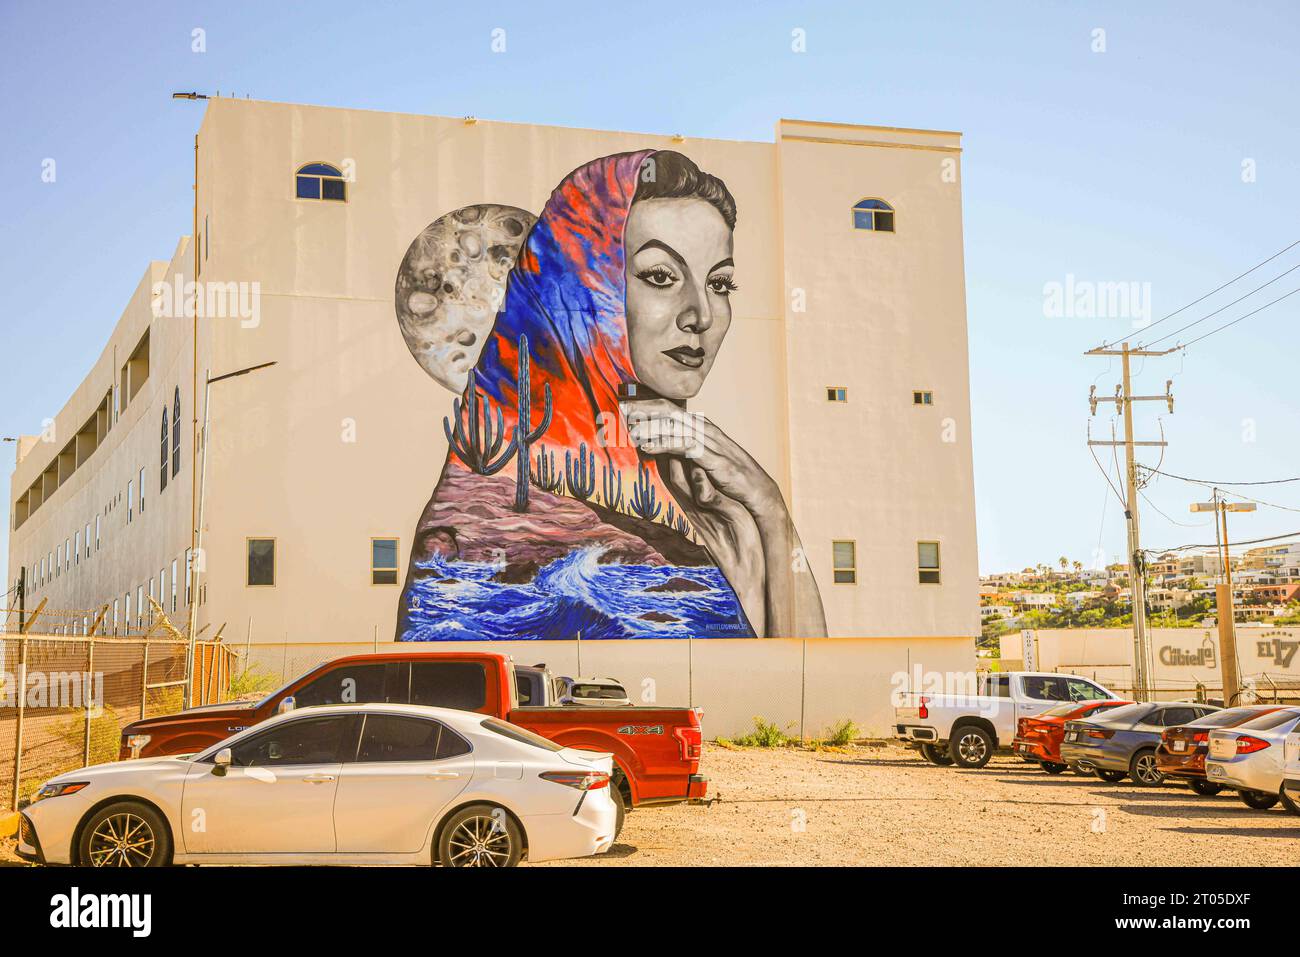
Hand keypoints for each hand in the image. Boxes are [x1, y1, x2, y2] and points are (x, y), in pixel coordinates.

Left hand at [620, 400, 783, 520]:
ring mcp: (712, 444)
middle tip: (621, 407)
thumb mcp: (705, 461)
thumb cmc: (731, 479)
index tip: (626, 406)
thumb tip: (661, 442)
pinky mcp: (716, 459)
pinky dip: (664, 444)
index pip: (672, 410)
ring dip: (651, 425)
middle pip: (671, 411)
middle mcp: (706, 431)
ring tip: (629, 428)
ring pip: (677, 426)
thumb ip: (685, 449)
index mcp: (703, 429)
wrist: (759, 493)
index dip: (649, 406)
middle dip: (645, 408)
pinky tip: (647, 446)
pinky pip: (686, 446)